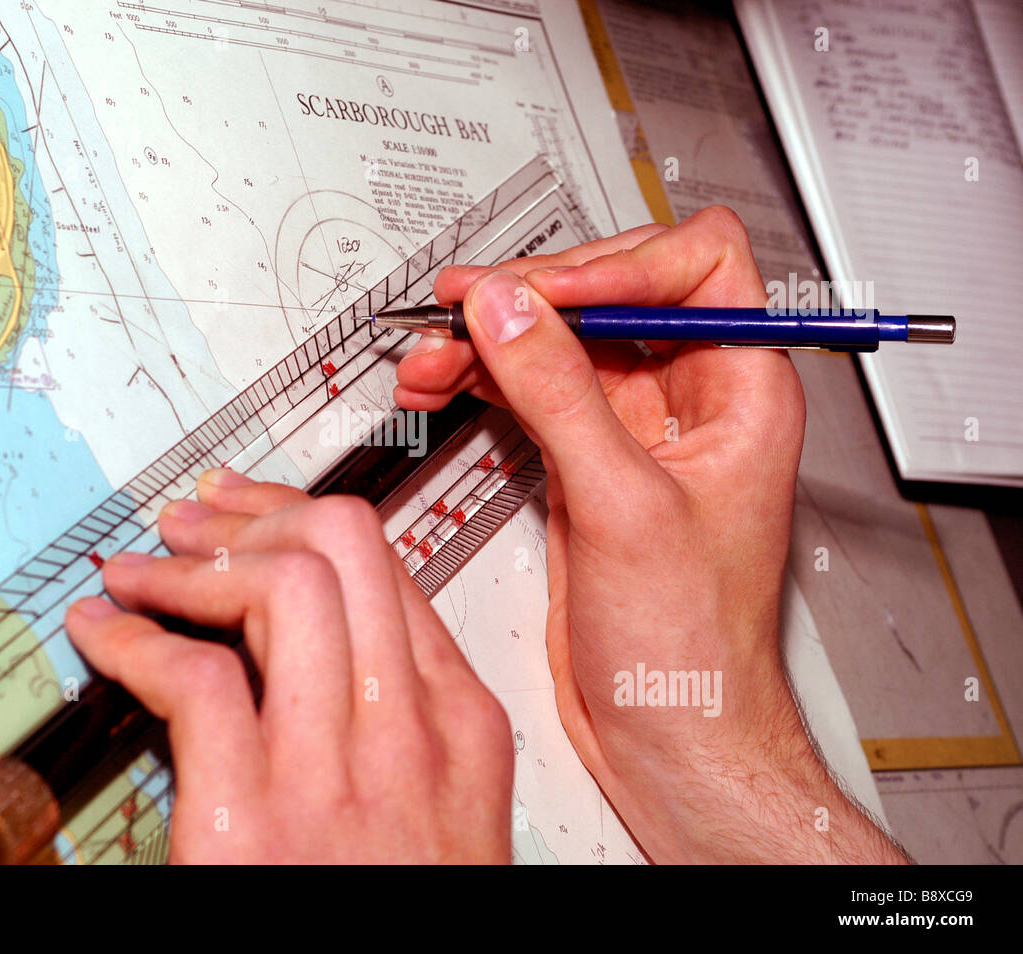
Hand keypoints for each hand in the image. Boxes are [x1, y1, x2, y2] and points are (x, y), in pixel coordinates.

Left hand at [65, 471, 513, 862]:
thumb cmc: (403, 903)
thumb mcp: (444, 809)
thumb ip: (398, 715)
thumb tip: (325, 632)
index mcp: (461, 728)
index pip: (388, 569)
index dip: (305, 519)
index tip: (253, 513)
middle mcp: (410, 734)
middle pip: (345, 549)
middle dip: (252, 516)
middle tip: (192, 520)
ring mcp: (336, 777)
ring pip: (281, 590)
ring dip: (191, 562)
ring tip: (140, 569)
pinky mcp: (252, 825)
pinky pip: (195, 680)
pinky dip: (135, 638)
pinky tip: (105, 634)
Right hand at [395, 206, 906, 862]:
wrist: (667, 727)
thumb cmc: (692, 646)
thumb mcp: (624, 507)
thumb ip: (561, 397)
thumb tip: (511, 310)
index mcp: (742, 392)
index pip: (693, 267)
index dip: (617, 263)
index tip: (541, 291)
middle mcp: (692, 397)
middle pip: (612, 294)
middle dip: (532, 297)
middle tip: (465, 307)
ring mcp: (634, 427)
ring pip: (560, 342)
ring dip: (491, 338)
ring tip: (431, 353)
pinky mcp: (586, 459)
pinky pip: (531, 391)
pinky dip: (483, 381)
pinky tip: (441, 384)